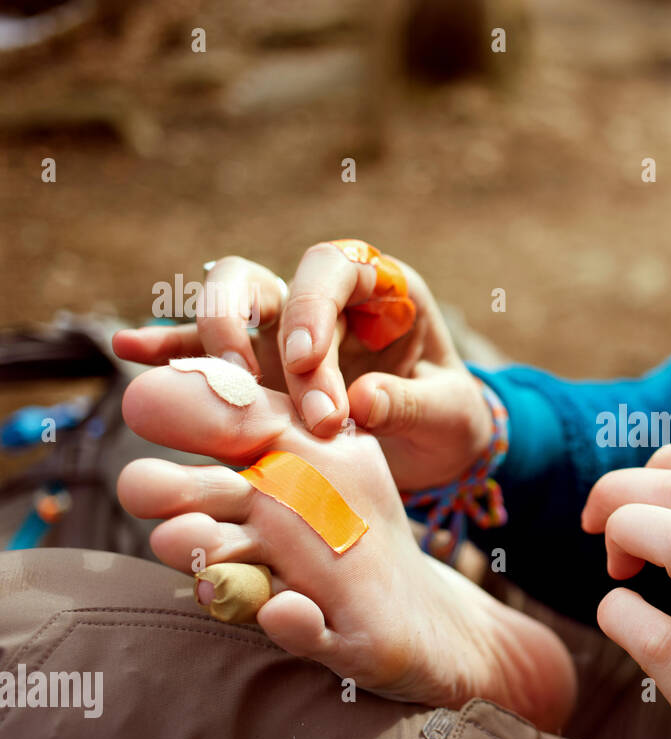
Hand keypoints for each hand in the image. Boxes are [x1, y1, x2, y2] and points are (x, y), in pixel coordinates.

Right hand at [112, 244, 494, 488]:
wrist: (440, 450)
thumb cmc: (451, 419)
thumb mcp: (449, 415)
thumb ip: (411, 405)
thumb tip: (361, 403)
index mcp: (382, 288)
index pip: (334, 268)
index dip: (312, 307)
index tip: (308, 364)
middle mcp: (324, 299)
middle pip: (263, 280)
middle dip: (254, 335)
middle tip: (266, 397)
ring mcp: (283, 329)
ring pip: (225, 302)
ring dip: (209, 338)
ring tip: (208, 384)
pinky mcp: (258, 366)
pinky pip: (205, 348)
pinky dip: (170, 348)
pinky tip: (132, 351)